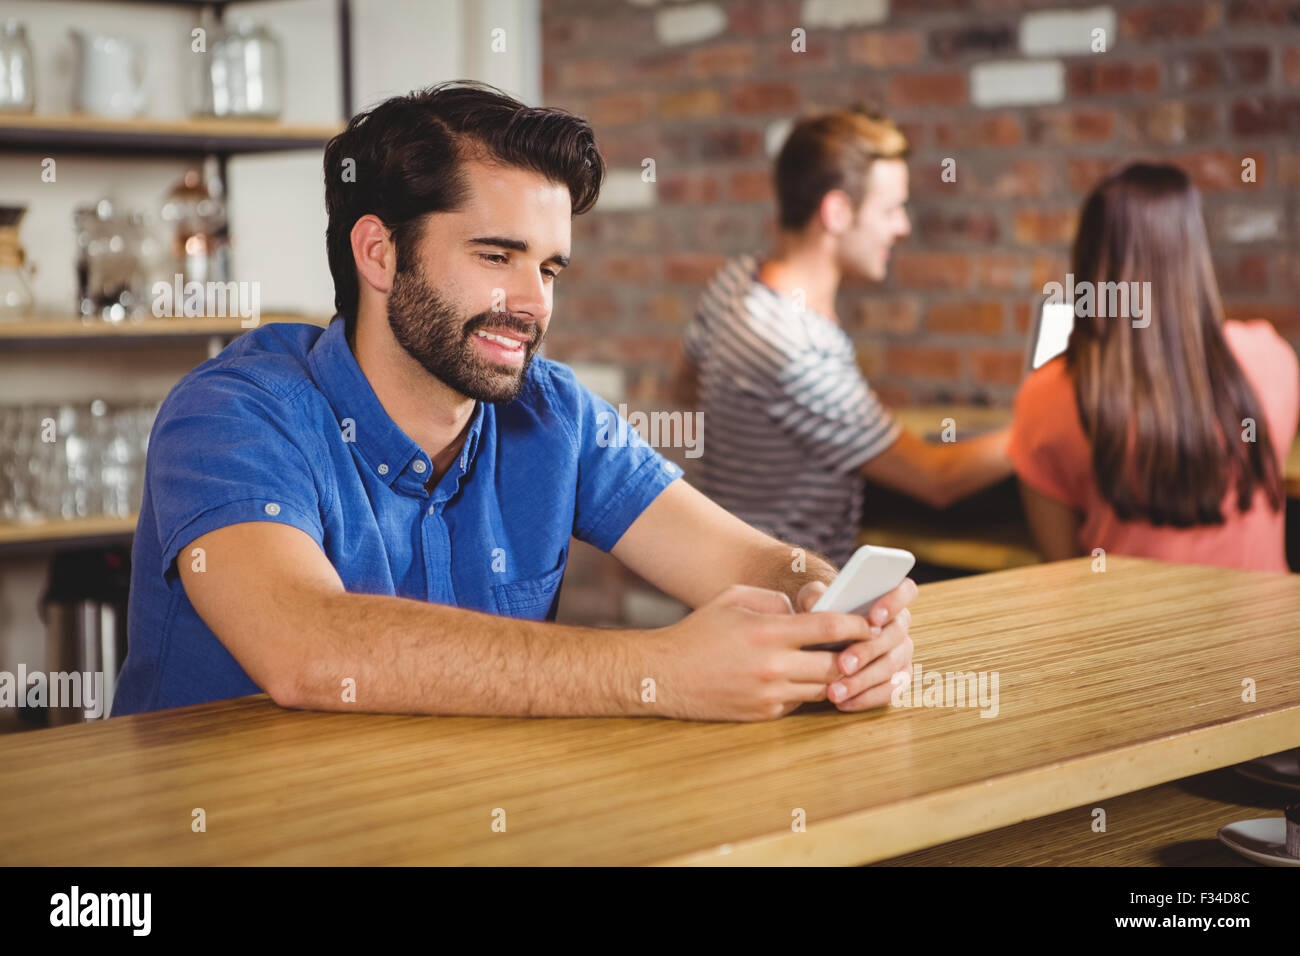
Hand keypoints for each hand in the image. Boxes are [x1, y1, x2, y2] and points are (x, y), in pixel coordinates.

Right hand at [648, 584, 879, 721]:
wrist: (665, 674)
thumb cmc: (700, 629)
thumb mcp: (735, 597)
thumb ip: (776, 600)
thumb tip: (808, 610)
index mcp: (768, 631)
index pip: (830, 628)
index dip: (858, 624)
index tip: (871, 622)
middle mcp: (772, 666)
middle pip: (836, 665)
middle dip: (858, 656)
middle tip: (870, 647)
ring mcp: (769, 694)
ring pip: (824, 689)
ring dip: (838, 676)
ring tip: (848, 663)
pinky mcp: (763, 713)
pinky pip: (801, 702)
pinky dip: (810, 690)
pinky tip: (811, 678)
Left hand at [817, 578, 916, 712]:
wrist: (819, 639)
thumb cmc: (821, 613)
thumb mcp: (814, 599)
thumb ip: (815, 596)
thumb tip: (817, 603)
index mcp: (888, 598)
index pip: (906, 591)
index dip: (895, 602)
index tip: (873, 618)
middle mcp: (900, 625)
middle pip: (895, 636)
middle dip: (868, 651)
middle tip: (843, 664)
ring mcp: (902, 653)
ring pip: (891, 667)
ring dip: (863, 681)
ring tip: (834, 691)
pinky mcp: (898, 679)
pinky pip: (890, 692)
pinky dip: (866, 699)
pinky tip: (843, 703)